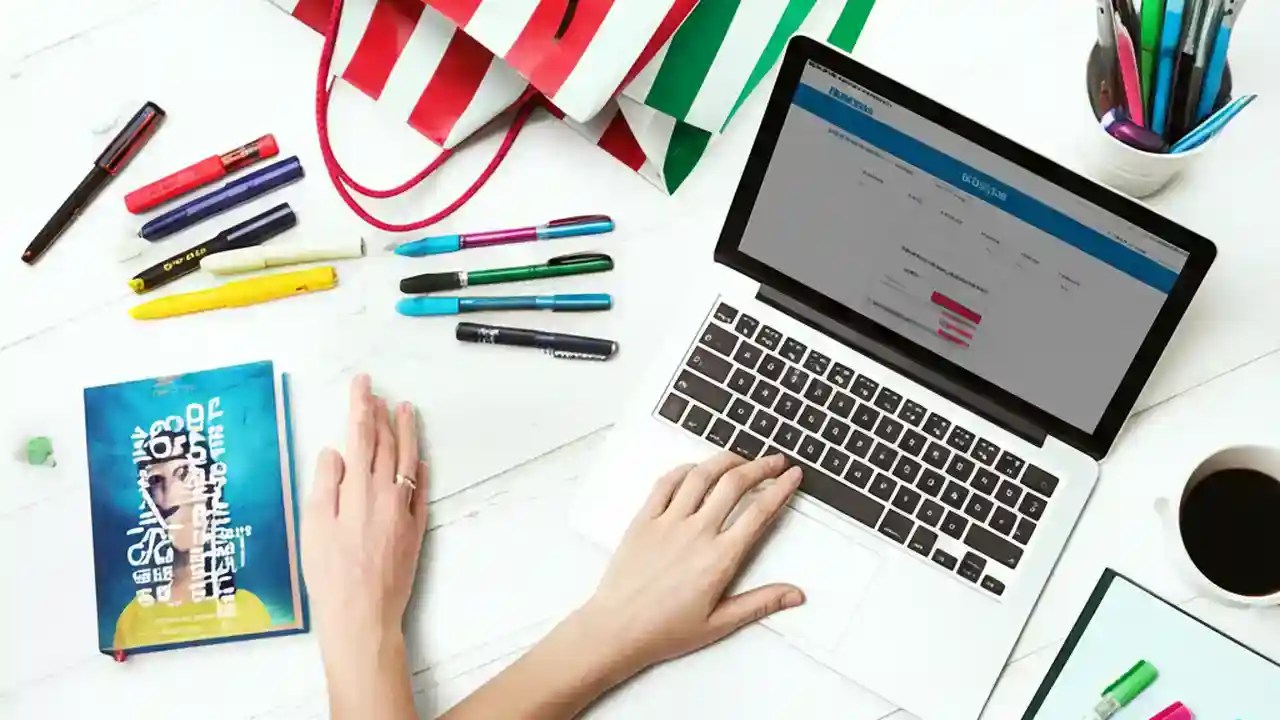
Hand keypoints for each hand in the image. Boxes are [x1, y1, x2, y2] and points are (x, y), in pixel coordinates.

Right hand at [302, 374, 427, 661]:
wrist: (363, 615)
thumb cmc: (330, 574)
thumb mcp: (314, 526)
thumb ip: (325, 484)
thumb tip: (335, 451)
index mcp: (356, 490)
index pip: (360, 436)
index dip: (361, 407)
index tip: (362, 384)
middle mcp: (384, 494)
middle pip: (385, 445)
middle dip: (380, 414)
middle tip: (377, 392)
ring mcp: (403, 511)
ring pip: (407, 462)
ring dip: (406, 433)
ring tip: (405, 410)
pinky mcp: (415, 530)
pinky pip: (421, 492)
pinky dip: (420, 471)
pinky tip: (420, 460)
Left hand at [575, 452, 804, 677]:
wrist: (617, 628)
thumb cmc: (666, 630)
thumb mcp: (721, 622)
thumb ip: (760, 603)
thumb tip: (796, 595)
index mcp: (720, 558)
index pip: (759, 512)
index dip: (781, 489)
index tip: (793, 475)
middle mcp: (697, 532)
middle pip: (734, 484)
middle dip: (760, 467)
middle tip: (774, 460)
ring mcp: (668, 522)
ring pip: (701, 476)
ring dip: (725, 460)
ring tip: (740, 457)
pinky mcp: (644, 520)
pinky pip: (665, 484)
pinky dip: (684, 470)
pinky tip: (696, 469)